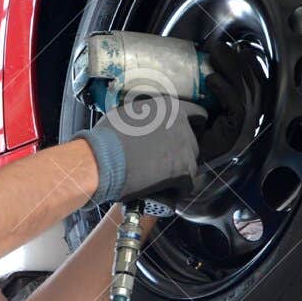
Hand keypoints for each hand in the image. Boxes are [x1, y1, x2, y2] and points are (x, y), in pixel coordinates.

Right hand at [77, 98, 206, 205]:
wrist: (104, 159)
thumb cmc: (108, 135)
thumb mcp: (130, 113)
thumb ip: (147, 116)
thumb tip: (146, 123)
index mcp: (170, 108)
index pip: (197, 113)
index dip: (194, 124)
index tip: (191, 131)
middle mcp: (182, 125)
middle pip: (192, 141)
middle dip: (181, 150)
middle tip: (163, 159)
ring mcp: (185, 148)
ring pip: (190, 163)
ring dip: (179, 170)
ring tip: (161, 177)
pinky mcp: (184, 171)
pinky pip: (187, 183)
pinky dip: (178, 189)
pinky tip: (166, 192)